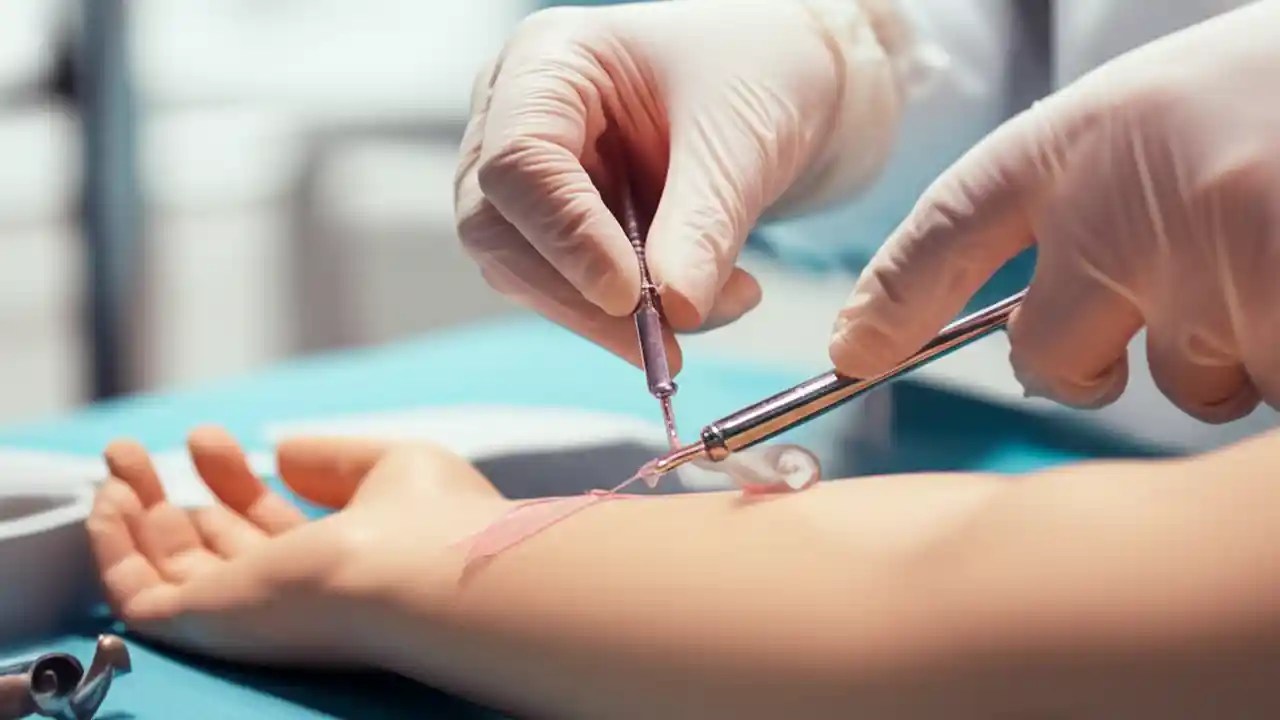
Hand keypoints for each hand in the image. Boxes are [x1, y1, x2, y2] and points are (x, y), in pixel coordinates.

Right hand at [86, 427, 506, 666]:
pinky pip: (140, 597)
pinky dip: (114, 550)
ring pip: (169, 570)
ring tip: (114, 460)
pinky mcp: (211, 623)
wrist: (428, 573)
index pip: (265, 524)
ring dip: (132, 515)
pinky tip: (106, 500)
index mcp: (334, 559)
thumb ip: (335, 460)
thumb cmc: (433, 519)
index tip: (204, 438)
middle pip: (211, 547)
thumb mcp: (394, 466)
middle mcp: (288, 590)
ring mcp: (248, 609)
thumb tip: (281, 454)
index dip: (229, 480)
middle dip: (169, 498)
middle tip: (130, 450)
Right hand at [455, 0, 911, 369]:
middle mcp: (518, 114)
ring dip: (615, 318)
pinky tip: (707, 300)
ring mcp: (532, 173)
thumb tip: (675, 313)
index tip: (630, 298)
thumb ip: (703, 225)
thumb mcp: (745, 139)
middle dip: (581, 297)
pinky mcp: (562, 224)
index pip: (518, 162)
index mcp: (549, 61)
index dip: (567, 237)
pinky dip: (635, 317)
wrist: (796, 81)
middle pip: (501, 228)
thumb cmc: (765, 69)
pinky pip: (571, 291)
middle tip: (665, 340)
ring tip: (725, 301)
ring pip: (528, 274)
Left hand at [830, 1, 1279, 422]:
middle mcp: (1126, 207)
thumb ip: (1114, 191)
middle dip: (1075, 368)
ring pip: (1180, 381)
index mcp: (1090, 132)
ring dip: (1224, 351)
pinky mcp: (1277, 323)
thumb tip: (1045, 314)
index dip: (894, 293)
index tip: (853, 347)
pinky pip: (1259, 388)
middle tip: (1126, 346)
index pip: (949, 224)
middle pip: (1045, 353)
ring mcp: (1209, 274)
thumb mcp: (1192, 106)